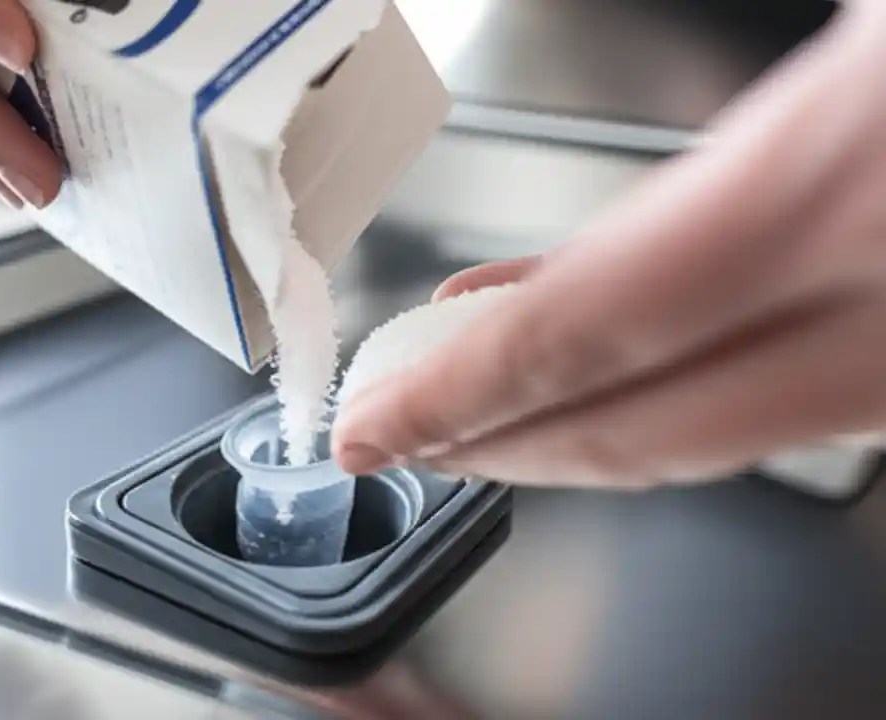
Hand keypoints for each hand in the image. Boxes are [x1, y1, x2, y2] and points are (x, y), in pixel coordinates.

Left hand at [333, 3, 885, 487]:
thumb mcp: (848, 14)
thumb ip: (707, 141)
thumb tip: (558, 264)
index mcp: (828, 190)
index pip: (583, 335)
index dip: (457, 397)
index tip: (374, 428)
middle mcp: (883, 296)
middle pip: (640, 426)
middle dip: (500, 447)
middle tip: (406, 443)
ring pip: (713, 426)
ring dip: (579, 422)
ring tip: (477, 405)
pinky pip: (776, 385)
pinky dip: (670, 376)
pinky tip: (607, 346)